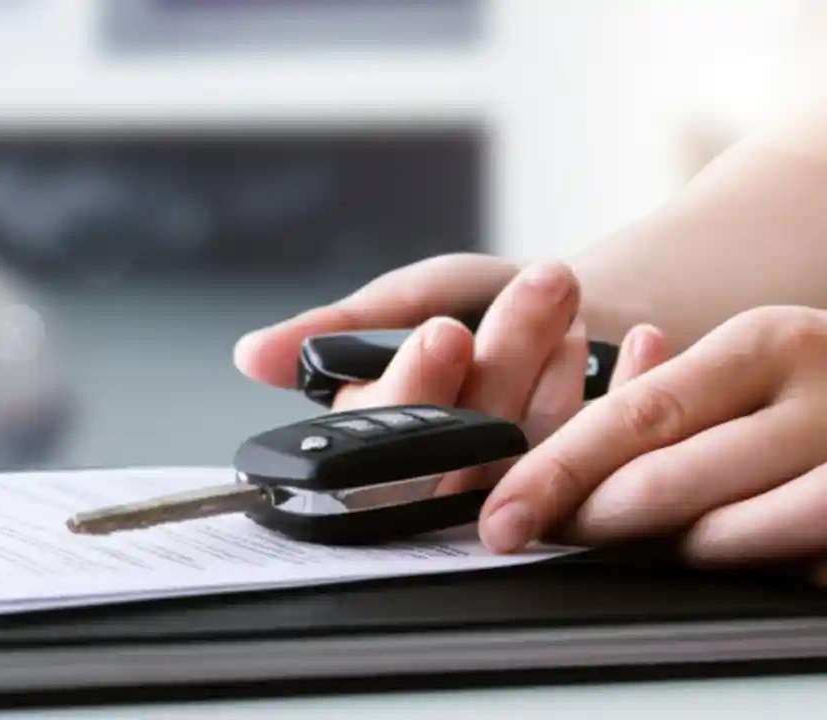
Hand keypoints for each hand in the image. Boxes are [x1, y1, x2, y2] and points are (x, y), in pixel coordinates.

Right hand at [235, 253, 667, 491]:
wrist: (569, 303)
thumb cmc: (474, 302)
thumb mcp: (406, 298)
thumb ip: (337, 328)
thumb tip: (249, 356)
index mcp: (391, 433)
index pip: (385, 431)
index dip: (412, 387)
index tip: (443, 332)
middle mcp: (448, 467)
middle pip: (458, 437)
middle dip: (496, 360)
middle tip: (533, 289)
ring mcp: (516, 480)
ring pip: (527, 440)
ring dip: (550, 359)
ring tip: (561, 289)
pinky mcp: (579, 483)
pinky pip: (598, 448)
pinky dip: (624, 384)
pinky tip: (639, 335)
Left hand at [479, 306, 826, 582]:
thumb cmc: (812, 392)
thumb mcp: (748, 370)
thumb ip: (664, 406)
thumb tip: (548, 469)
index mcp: (765, 344)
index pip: (634, 415)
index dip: (555, 471)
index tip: (500, 516)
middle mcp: (820, 390)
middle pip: (671, 475)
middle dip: (589, 520)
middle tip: (536, 538)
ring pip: (733, 533)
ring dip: (667, 551)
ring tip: (635, 548)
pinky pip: (798, 562)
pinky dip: (752, 570)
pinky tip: (724, 560)